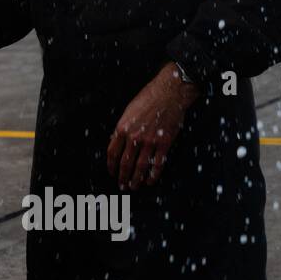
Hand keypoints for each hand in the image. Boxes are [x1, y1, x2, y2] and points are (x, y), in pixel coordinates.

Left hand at [106, 62, 200, 190]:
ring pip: (140, 166)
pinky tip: (150, 181)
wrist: (169, 92)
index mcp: (122, 128)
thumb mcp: (128, 111)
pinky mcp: (164, 143)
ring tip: (133, 186)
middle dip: (122, 176)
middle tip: (121, 185)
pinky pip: (157, 164)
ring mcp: (150, 141)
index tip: (111, 172)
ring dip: (136, 179)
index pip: (112, 152)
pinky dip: (153, 175)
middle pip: (125, 162)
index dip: (111, 165)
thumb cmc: (148, 98)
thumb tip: (117, 142)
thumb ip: (123, 128)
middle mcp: (134, 136)